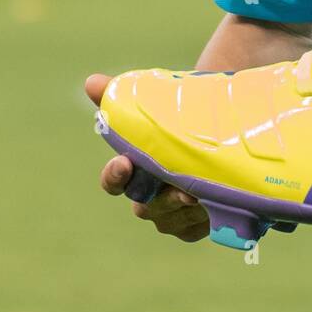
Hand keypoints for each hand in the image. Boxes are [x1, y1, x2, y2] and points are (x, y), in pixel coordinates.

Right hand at [86, 74, 208, 241]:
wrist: (220, 128)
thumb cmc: (180, 117)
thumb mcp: (156, 103)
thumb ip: (121, 95)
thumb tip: (91, 82)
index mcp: (131, 171)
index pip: (113, 182)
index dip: (114, 176)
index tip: (125, 162)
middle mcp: (146, 198)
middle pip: (144, 207)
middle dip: (162, 198)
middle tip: (182, 188)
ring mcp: (169, 214)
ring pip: (169, 219)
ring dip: (186, 207)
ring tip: (206, 191)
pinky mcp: (194, 225)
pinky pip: (192, 229)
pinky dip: (202, 218)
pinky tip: (216, 203)